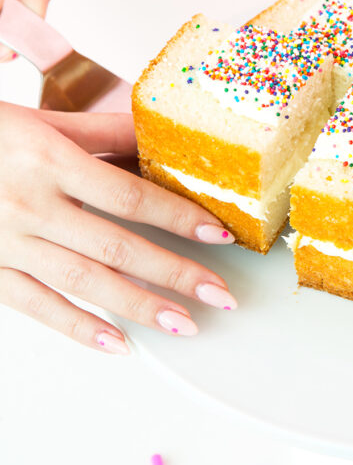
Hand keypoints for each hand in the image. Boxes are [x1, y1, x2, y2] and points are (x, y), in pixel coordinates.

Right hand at [0, 102, 236, 354]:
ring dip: (139, 306)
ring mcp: (8, 243)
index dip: (177, 216)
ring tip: (183, 324)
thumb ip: (101, 132)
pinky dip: (78, 328)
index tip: (219, 234)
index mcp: (48, 161)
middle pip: (116, 246)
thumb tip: (156, 135)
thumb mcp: (39, 120)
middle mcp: (30, 205)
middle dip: (174, 273)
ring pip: (84, 282)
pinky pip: (37, 306)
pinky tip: (117, 344)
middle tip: (219, 295)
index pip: (129, 195)